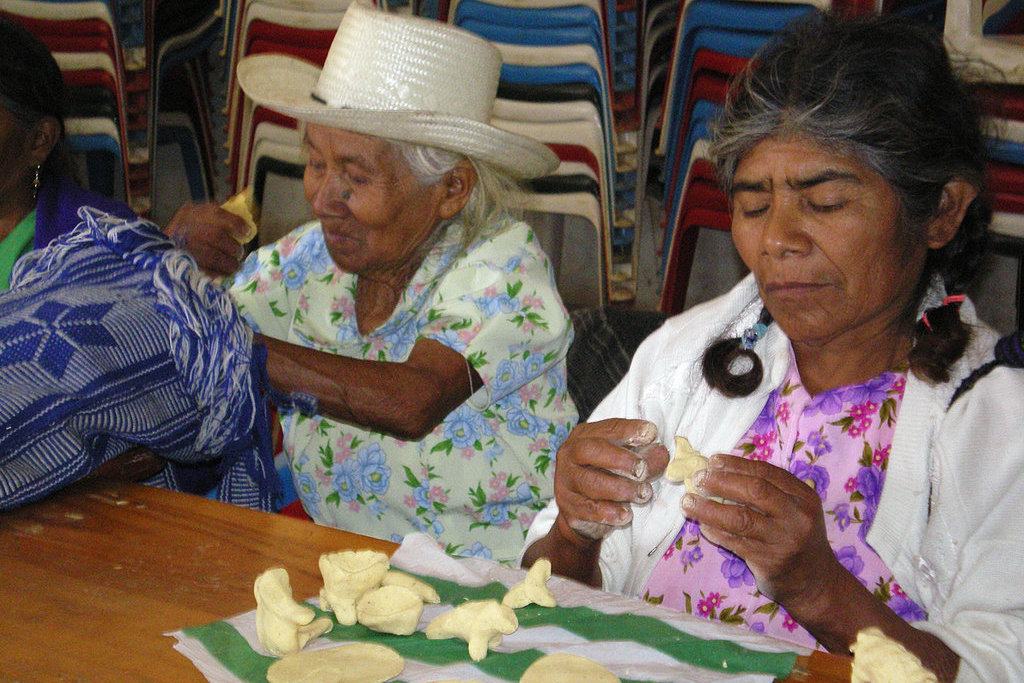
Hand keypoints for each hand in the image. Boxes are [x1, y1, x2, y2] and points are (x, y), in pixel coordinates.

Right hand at [165, 203, 250, 277]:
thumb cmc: (183, 235)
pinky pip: (205, 271)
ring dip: (228, 263)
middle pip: (215, 236)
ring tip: (235, 266)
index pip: (214, 213)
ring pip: (212, 255)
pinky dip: (217, 273)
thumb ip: (215, 220)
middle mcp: (183, 228)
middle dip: (232, 247)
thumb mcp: (194, 220)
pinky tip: (224, 274)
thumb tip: (244, 229)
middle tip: (239, 253)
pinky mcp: (182, 265)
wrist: (155, 251)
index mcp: (188, 214)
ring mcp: (181, 247)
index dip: (234, 222)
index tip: (246, 231)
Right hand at [553, 419, 668, 541]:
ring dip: (620, 488)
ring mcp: (565, 481)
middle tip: (642, 469)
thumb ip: (645, 456)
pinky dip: (609, 512)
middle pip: (591, 451)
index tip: (651, 434)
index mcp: (584, 436)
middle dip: (620, 459)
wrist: (583, 512)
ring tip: (643, 494)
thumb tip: (661, 453)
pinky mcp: (568, 506)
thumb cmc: (607, 476)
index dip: (629, 430)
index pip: (607, 428)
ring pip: (590, 482)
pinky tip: (626, 514)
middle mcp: (570, 454)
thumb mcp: (627, 462)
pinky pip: (588, 509)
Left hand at [681, 454, 842, 614]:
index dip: (736, 465)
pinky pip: (735, 542)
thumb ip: (767, 491)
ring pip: (740, 518)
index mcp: (803, 496)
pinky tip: (703, 526)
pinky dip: (715, 531)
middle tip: (697, 479)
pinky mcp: (770, 561)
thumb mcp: (794, 510)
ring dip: (709, 508)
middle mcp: (797, 516)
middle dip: (721, 482)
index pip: (766, 472)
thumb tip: (719, 471)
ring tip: (688, 503)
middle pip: (755, 491)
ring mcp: (784, 540)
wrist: (815, 583)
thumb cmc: (796, 539)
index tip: (712, 461)